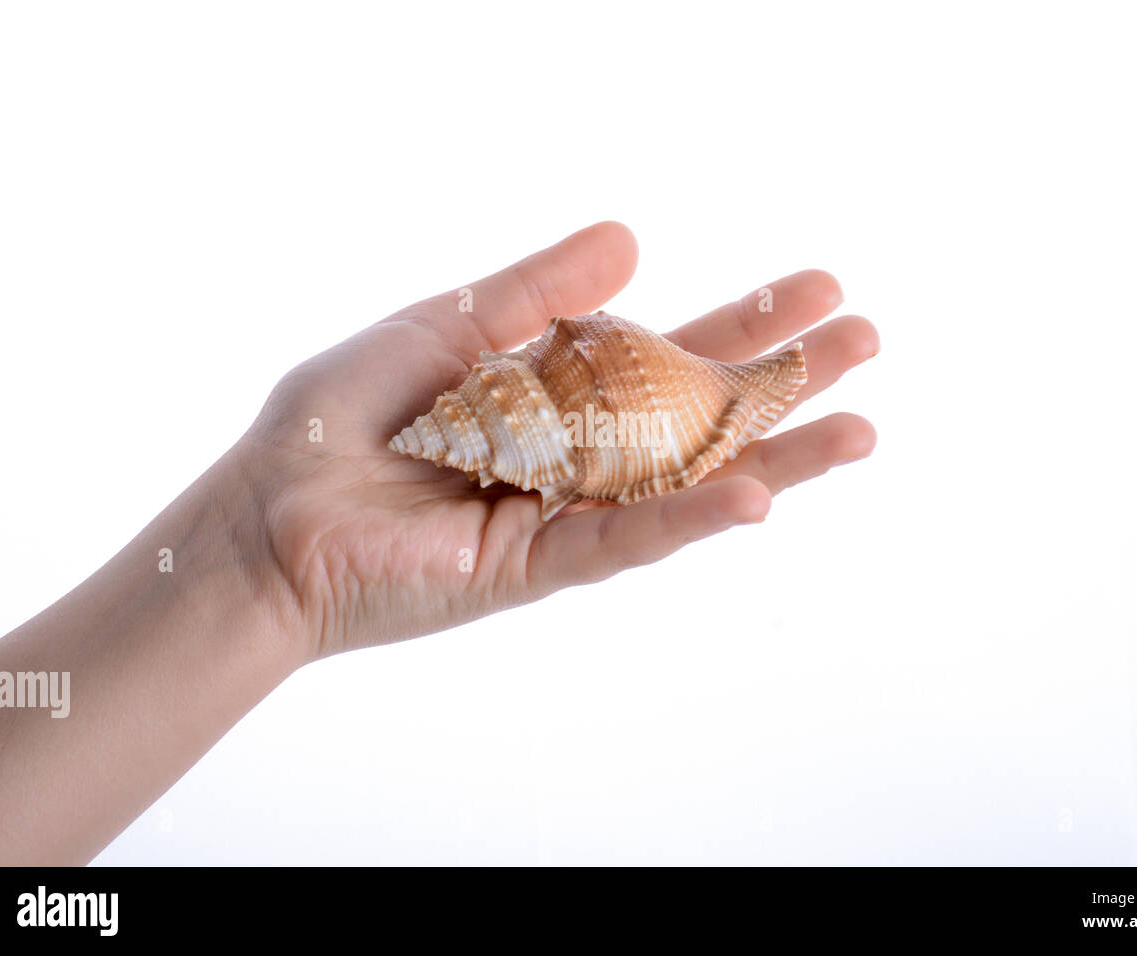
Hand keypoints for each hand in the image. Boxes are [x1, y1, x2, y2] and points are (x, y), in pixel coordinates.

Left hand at [238, 222, 879, 660]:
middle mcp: (577, 455)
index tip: (816, 286)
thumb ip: (536, 293)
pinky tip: (760, 491)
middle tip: (866, 342)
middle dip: (783, 381)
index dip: (743, 321)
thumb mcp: (445, 325)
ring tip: (862, 429)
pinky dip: (693, 518)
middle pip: (700, 416)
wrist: (270, 516)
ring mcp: (568, 513)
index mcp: (558, 393)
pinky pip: (631, 538)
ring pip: (688, 485)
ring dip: (776, 457)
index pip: (670, 353)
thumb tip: (634, 241)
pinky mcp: (541, 564)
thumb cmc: (342, 419)